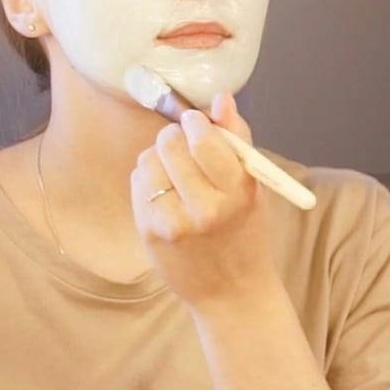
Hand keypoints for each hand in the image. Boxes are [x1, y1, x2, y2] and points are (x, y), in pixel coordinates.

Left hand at [133, 94, 278, 309]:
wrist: (231, 292)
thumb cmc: (246, 233)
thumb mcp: (252, 188)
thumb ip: (237, 141)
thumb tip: (221, 98)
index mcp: (236, 194)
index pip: (204, 141)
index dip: (196, 124)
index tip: (198, 125)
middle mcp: (204, 210)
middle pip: (170, 145)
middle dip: (175, 137)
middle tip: (184, 146)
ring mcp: (172, 222)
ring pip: (148, 160)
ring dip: (159, 158)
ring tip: (176, 175)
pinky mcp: (148, 231)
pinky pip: (137, 182)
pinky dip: (148, 179)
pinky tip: (165, 193)